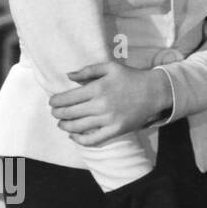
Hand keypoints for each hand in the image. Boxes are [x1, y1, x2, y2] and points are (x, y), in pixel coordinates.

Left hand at [49, 61, 172, 145]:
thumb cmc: (131, 78)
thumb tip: (68, 76)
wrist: (154, 92)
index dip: (55, 101)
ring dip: (65, 126)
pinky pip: (92, 139)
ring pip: (77, 127)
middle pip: (69, 113)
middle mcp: (100, 105)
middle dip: (57, 113)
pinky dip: (79, 140)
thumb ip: (88, 70)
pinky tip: (74, 136)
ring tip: (62, 123)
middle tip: (55, 112)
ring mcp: (108, 119)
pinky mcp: (115, 130)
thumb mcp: (111, 67)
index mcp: (97, 88)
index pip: (67, 98)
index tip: (52, 102)